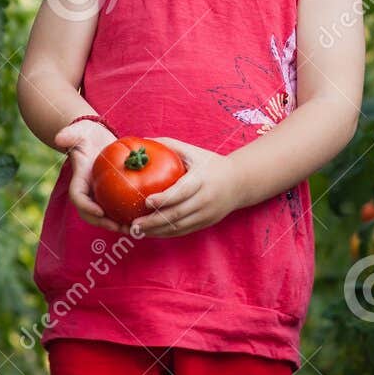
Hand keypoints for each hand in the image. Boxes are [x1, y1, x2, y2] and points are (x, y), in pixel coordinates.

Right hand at [54, 119, 132, 235]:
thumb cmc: (86, 135)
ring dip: (119, 225)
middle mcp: (88, 193)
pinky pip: (119, 208)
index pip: (79, 198)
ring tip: (135, 229)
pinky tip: (145, 217)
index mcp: (79, 181)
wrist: (96, 139)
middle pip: (92, 214)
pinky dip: (129, 215)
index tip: (100, 212)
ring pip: (107, 216)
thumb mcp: (78, 133)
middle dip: (104, 223)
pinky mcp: (113, 195)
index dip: (87, 208)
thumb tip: (59, 138)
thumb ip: (69, 135)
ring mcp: (100, 195)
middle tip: (120, 227)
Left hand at [127, 138, 244, 237]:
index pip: (182, 192)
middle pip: (177, 214)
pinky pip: (183, 231)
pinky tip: (151, 232)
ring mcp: (206, 214)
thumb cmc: (211, 164)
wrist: (240, 182)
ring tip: (136, 230)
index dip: (165, 198)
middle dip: (154, 221)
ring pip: (179, 227)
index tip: (146, 201)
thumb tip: (142, 141)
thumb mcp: (193, 151)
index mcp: (202, 180)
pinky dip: (166, 234)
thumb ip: (169, 145)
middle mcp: (205, 200)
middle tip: (133, 223)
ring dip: (157, 231)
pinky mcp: (205, 223)